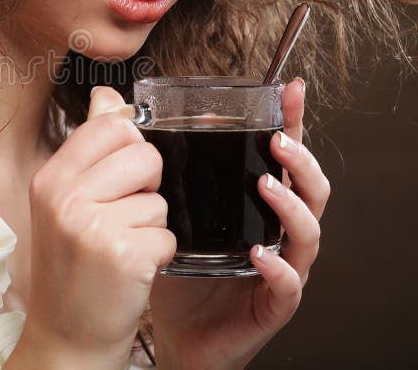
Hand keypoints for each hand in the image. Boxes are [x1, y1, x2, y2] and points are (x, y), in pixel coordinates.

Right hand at [15, 86, 175, 368]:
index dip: (130, 149)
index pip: (111, 125)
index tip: (118, 178)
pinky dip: (159, 256)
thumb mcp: (66, 201)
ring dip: (151, 226)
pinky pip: (168, 235)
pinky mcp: (123, 256)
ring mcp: (91, 227)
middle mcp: (64, 198)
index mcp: (50, 178)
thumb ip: (91, 146)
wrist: (66, 337)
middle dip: (147, 187)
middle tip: (120, 218)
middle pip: (144, 155)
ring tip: (121, 248)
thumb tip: (109, 95)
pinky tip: (132, 271)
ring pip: (160, 199)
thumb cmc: (71, 267)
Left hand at [149, 77, 329, 369]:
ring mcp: (279, 266)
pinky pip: (289, 285)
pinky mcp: (270, 304)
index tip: (288, 88)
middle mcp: (272, 229)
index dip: (289, 120)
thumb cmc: (166, 261)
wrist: (164, 328)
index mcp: (249, 200)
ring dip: (292, 205)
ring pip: (307, 232)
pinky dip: (279, 267)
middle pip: (308, 187)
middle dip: (300, 158)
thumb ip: (137, 152)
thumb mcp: (154, 203)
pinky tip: (261, 253)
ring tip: (267, 184)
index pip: (279, 154)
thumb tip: (109, 102)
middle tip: (278, 139)